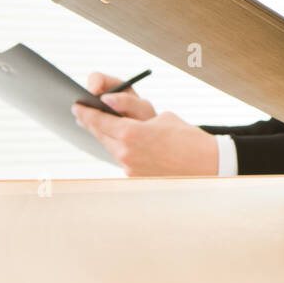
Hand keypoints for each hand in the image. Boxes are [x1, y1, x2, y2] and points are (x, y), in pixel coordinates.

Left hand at [73, 73, 217, 175]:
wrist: (207, 164)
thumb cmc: (187, 136)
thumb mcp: (161, 116)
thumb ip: (133, 112)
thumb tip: (111, 106)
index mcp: (131, 133)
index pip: (99, 120)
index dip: (85, 112)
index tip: (76, 106)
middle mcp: (126, 153)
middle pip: (100, 135)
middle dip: (91, 123)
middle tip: (83, 114)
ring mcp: (129, 167)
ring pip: (110, 148)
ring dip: (106, 136)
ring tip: (102, 126)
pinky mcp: (135, 176)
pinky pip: (122, 158)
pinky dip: (121, 149)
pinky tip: (123, 143)